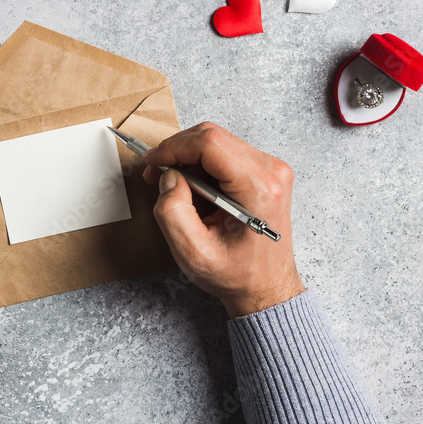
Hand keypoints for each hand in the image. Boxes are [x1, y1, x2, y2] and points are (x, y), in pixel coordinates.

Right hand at [143, 122, 305, 316]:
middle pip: (212, 137)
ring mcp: (271, 170)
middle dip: (177, 151)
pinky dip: (201, 166)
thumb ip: (173, 212)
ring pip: (216, 142)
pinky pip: (224, 153)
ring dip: (187, 160)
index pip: (210, 144)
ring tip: (174, 188)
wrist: (266, 286)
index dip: (173, 147)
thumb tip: (168, 177)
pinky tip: (194, 190)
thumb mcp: (193, 253)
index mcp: (259, 189)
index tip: (152, 162)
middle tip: (156, 176)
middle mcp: (271, 173)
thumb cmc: (237, 274)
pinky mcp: (265, 172)